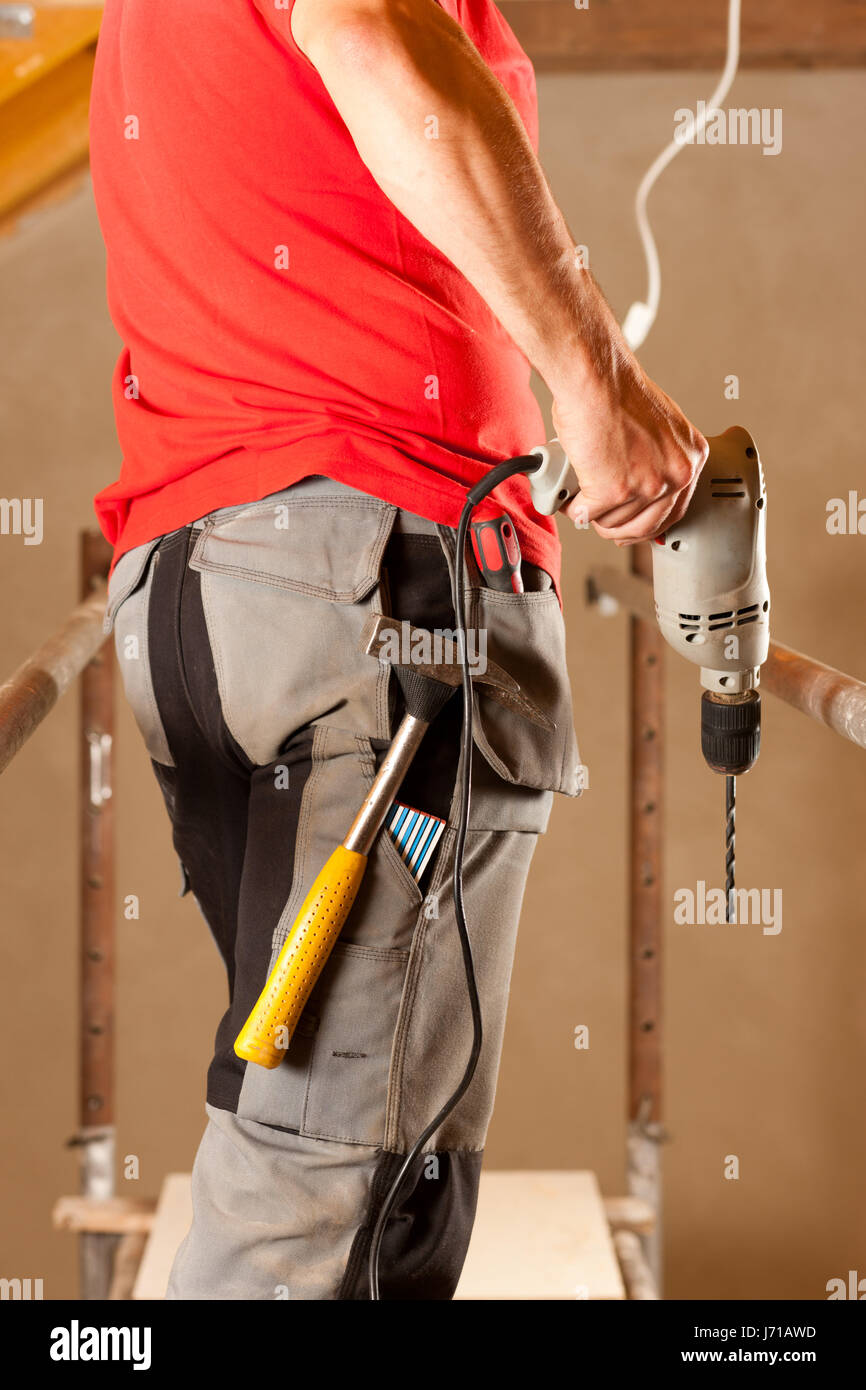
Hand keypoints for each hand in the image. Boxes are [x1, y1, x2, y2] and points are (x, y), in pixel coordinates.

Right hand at [552, 354, 707, 545]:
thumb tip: (638, 488)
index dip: (649, 522)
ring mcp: (648, 485)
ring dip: (593, 513)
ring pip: (614, 522)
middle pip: (647, 526)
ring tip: (580, 494)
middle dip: (619, 528)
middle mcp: (677, 473)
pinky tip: (569, 493)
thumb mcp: (656, 430)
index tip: (633, 525)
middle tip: (601, 519)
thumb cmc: (616, 392)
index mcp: (691, 457)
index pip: (675, 510)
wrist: (595, 380)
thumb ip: (654, 461)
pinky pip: (588, 514)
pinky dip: (573, 506)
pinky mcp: (615, 491)